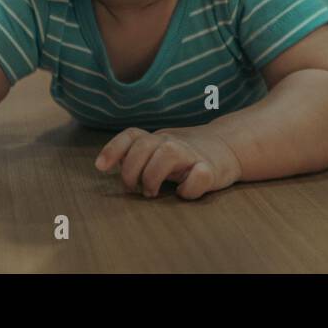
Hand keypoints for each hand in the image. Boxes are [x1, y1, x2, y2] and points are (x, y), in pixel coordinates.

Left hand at [94, 126, 242, 199]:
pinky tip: (182, 192)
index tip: (100, 167)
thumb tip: (104, 163)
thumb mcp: (157, 150)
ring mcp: (192, 154)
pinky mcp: (211, 170)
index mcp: (158, 139)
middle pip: (144, 145)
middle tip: (134, 188)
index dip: (113, 148)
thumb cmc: (184, 156)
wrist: (228, 148)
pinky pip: (199, 175)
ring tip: (152, 192)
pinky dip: (189, 187)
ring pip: (167, 153)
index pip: (132, 135)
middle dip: (132, 170)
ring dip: (153, 176)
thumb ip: (134, 154)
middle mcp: (172, 142)